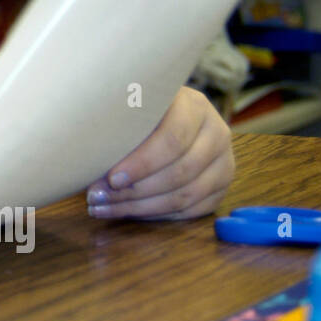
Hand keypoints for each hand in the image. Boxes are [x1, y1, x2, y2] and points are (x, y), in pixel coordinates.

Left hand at [86, 86, 233, 219]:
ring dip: (139, 207)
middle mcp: (216, 132)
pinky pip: (191, 210)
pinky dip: (154, 215)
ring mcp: (224, 161)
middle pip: (181, 171)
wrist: (164, 115)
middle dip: (135, 190)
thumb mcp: (128, 110)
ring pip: (186, 196)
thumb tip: (96, 172)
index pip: (172, 139)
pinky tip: (124, 212)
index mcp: (193, 105)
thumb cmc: (136, 112)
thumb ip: (117, 131)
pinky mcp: (220, 186)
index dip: (141, 163)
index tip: (111, 178)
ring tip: (102, 207)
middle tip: (97, 197)